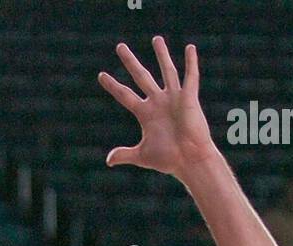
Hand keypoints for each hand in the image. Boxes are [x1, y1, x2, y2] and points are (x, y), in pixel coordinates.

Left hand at [98, 38, 215, 180]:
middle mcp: (158, 102)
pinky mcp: (189, 98)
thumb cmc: (169, 159)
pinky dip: (191, 62)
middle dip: (130, 62)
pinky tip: (190, 48)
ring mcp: (173, 98)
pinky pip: (191, 76)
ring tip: (156, 38)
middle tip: (119, 46)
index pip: (124, 95)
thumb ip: (125, 154)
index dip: (113, 86)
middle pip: (141, 76)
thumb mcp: (143, 155)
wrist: (190, 160)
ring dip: (161, 54)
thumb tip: (108, 160)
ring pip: (166, 71)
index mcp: (146, 114)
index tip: (101, 76)